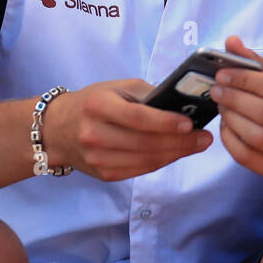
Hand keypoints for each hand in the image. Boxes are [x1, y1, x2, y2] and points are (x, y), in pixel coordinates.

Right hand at [42, 78, 212, 180]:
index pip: (137, 117)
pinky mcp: (104, 174)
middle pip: (146, 143)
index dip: (166, 122)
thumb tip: (183, 104)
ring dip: (176, 154)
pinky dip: (162, 162)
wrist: (58, 129)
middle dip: (181, 142)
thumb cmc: (93, 102)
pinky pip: (140, 170)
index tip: (190, 123)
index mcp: (98, 105)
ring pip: (146, 160)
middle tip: (204, 138)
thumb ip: (148, 94)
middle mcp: (94, 134)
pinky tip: (176, 153)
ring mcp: (97, 158)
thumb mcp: (117, 88)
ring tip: (197, 145)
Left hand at [210, 36, 262, 175]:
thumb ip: (252, 60)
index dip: (245, 79)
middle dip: (235, 99)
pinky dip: (230, 139)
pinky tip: (224, 125)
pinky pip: (246, 156)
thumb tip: (231, 41)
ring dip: (232, 119)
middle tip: (216, 90)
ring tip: (220, 106)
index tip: (222, 74)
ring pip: (257, 136)